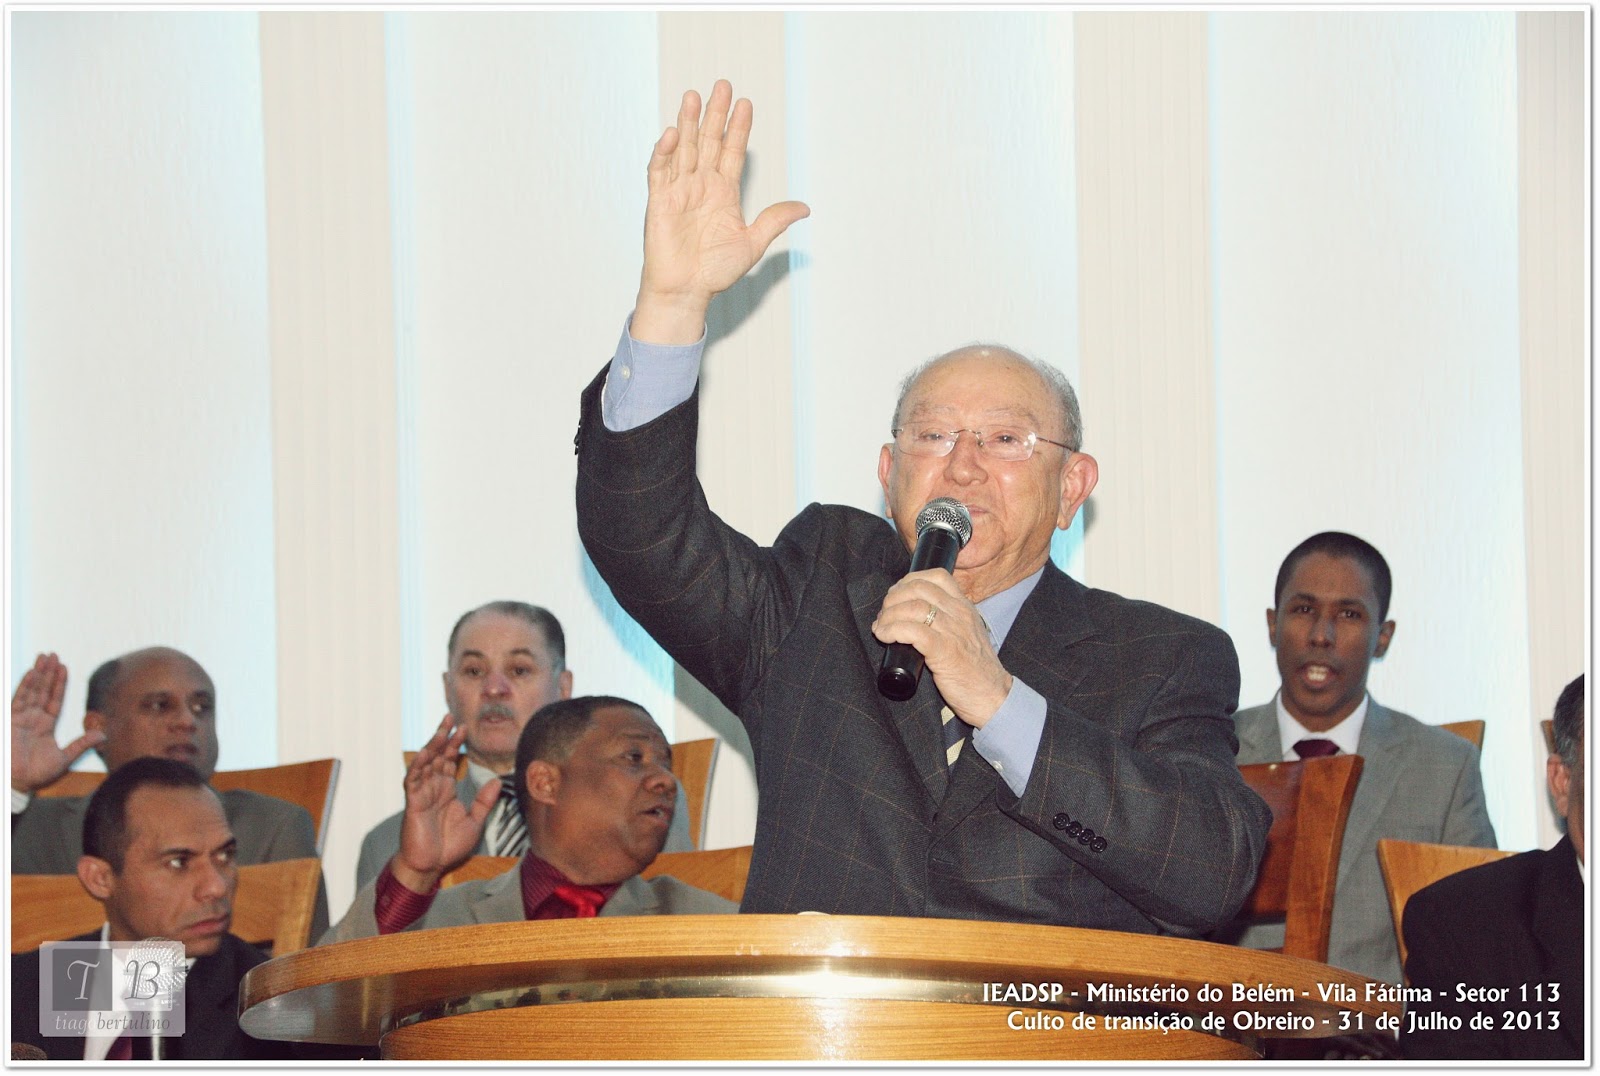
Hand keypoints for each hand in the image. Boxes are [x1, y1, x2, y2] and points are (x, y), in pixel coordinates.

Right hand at [11, 653, 102, 794]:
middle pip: (43, 690)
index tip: (64, 667)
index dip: (59, 684)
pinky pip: (19, 699)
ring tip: (44, 657)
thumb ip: (81, 744)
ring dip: (38, 674)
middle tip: (53, 654)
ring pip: (32, 690)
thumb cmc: (37, 774)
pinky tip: (32, 672)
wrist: (18, 784)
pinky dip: (26, 686)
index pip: (55, 699)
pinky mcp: (11, 720)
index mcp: (45, 725)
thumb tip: (103, 735)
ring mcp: (21, 718)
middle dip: (48, 672)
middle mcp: (33, 718)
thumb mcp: (65, 758)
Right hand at [391, 715, 499, 892]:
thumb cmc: (449, 847)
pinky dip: (418, 766)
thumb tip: (495, 781)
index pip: (450, 761)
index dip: (456, 744)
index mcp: (446, 790)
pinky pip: (413, 780)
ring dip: (432, 746)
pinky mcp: (413, 803)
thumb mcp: (475, 822)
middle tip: (450, 717)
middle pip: (438, 756)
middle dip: (443, 736)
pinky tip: (425, 753)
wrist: (430, 867)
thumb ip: (484, 802)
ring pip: (425, 763)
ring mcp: (422, 794)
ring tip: (441, 729)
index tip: (465, 727)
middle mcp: (433, 788)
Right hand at [632, 79, 809, 343]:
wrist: (687, 291)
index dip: (739, 128)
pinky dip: (664, 152)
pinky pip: (660, 171)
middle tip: (722, 86)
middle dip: (715, 115)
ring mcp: (679, 191)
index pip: (732, 152)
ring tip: (693, 97)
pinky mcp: (659, 201)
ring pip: (684, 149)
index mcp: (724, 193)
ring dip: (688, 123)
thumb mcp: (752, 243)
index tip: (746, 104)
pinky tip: (672, 134)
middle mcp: (702, 186)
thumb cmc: (716, 272)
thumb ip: (774, 220)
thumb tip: (804, 208)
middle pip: (708, 142)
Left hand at [871, 571, 1011, 727]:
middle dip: (893, 598)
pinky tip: (885, 636)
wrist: (992, 696)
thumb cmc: (975, 669)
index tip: (896, 594)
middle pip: (919, 589)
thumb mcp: (967, 633)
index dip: (909, 580)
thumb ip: (949, 619)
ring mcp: (953, 632)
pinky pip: (912, 631)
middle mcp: (960, 614)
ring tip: (881, 628)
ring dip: (889, 615)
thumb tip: (915, 612)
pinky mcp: (945, 652)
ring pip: (913, 608)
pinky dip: (892, 630)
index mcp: (965, 607)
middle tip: (884, 614)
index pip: (937, 576)